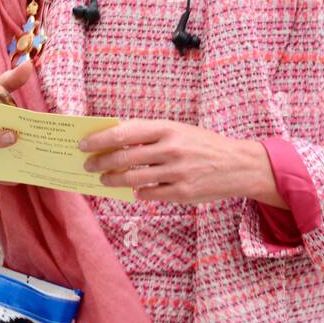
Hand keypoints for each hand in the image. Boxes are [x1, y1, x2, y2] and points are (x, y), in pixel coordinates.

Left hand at [78, 119, 276, 204]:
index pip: (124, 132)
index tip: (84, 144)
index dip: (100, 139)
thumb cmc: (202, 144)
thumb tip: (114, 137)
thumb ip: (149, 133)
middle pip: (124, 157)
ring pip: (133, 179)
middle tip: (89, 166)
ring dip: (113, 180)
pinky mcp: (183, 192)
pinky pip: (150, 194)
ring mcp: (177, 172)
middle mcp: (171, 148)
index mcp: (168, 128)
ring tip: (105, 180)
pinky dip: (138, 193)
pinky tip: (136, 190)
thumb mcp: (178, 129)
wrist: (238, 165)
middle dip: (101, 162)